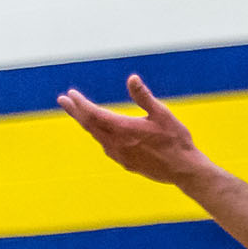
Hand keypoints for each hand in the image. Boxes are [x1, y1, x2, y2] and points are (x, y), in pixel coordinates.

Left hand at [58, 75, 206, 184]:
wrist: (184, 170)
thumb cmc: (176, 140)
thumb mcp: (163, 114)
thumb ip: (144, 96)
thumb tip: (132, 78)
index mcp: (124, 129)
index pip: (93, 114)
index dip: (80, 103)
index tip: (71, 94)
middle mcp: (117, 143)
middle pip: (89, 125)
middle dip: (75, 111)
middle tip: (63, 100)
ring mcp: (119, 155)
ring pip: (96, 136)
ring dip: (86, 123)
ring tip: (79, 114)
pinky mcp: (125, 163)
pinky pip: (106, 147)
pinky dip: (98, 135)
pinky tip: (101, 133)